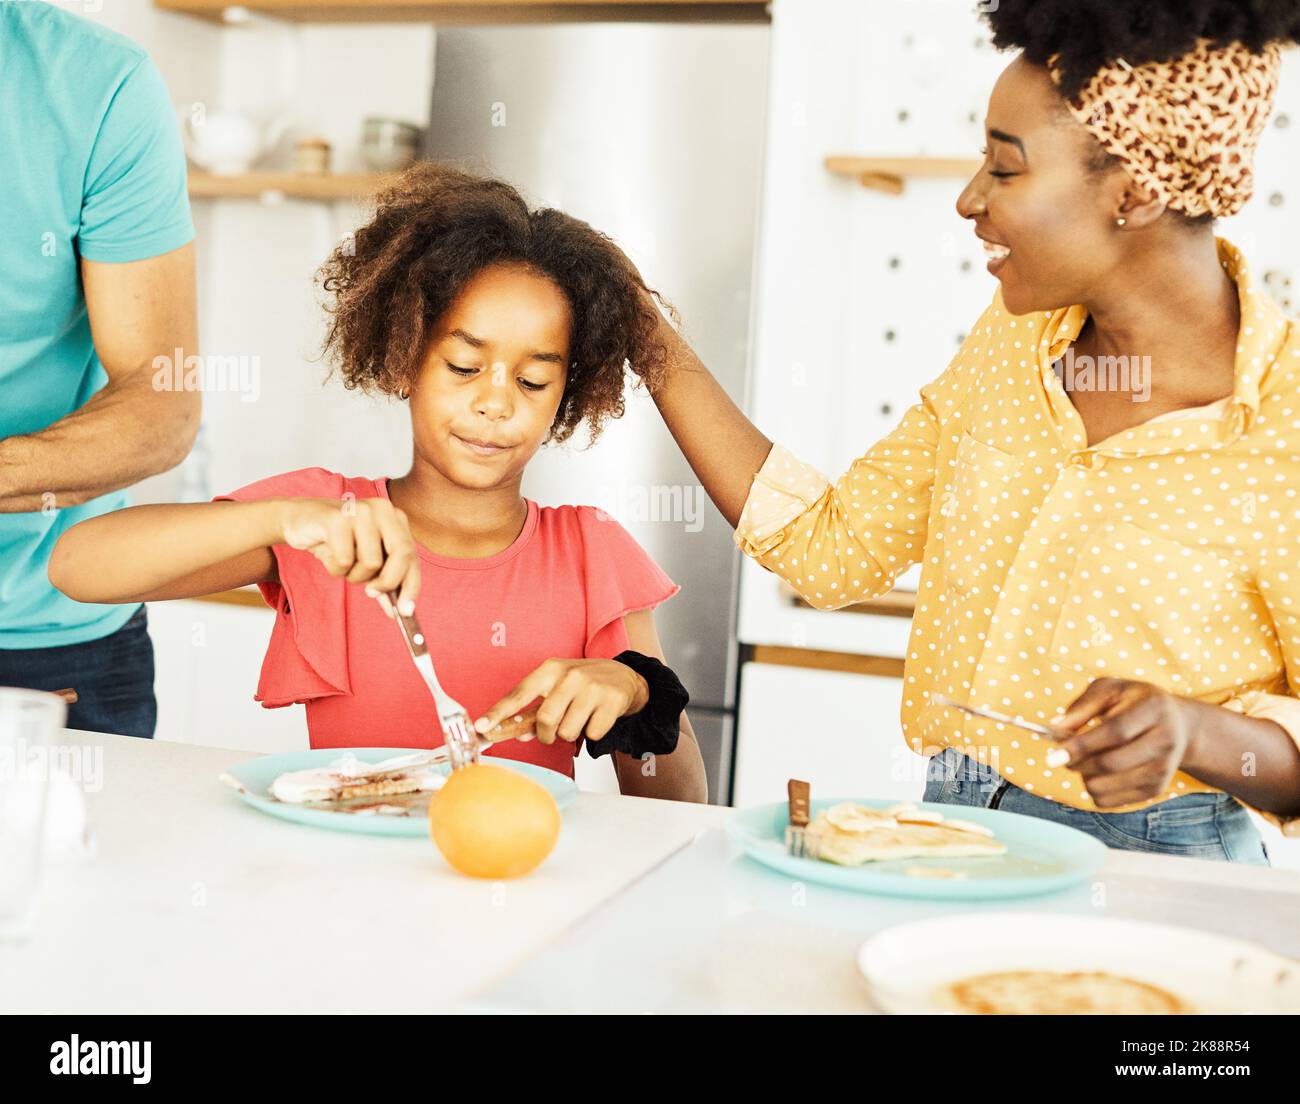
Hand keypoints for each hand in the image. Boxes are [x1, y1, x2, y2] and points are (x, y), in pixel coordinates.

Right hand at [276, 497, 419, 614]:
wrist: (298, 521)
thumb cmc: (336, 542)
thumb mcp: (365, 560)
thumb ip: (385, 580)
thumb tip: (402, 610)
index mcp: (395, 518)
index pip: (412, 556)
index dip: (412, 586)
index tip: (406, 611)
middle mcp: (383, 510)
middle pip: (402, 555)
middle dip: (388, 582)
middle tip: (371, 593)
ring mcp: (361, 511)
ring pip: (371, 563)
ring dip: (353, 575)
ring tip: (341, 561)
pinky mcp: (337, 518)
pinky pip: (344, 560)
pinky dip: (335, 568)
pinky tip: (327, 554)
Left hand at [474, 659, 649, 745]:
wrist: (625, 677)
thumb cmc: (583, 684)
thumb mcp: (557, 688)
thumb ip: (536, 711)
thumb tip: (519, 733)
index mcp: (550, 669)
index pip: (519, 694)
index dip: (498, 713)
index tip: (482, 727)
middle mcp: (570, 675)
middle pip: (545, 721)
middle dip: (546, 735)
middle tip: (554, 731)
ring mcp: (592, 687)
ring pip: (567, 731)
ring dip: (570, 734)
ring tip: (580, 718)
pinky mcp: (611, 701)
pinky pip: (591, 734)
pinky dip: (592, 733)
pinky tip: (597, 717)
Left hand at [1048, 678, 1200, 807]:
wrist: (1176, 724)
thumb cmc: (1133, 703)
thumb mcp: (1109, 690)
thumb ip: (1081, 707)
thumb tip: (1054, 730)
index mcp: (1154, 709)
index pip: (1115, 732)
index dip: (1082, 744)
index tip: (1053, 754)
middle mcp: (1166, 740)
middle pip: (1112, 763)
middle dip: (1077, 763)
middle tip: (1059, 757)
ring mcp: (1164, 768)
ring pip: (1107, 787)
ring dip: (1082, 777)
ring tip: (1082, 760)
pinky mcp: (1156, 789)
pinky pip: (1110, 801)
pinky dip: (1093, 790)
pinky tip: (1096, 772)